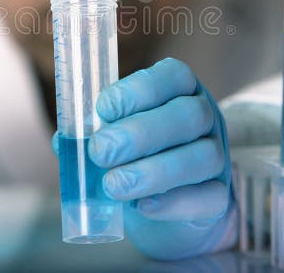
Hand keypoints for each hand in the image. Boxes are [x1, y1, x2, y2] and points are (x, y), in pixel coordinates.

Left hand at [90, 57, 236, 259]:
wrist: (165, 207)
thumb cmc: (134, 156)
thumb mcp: (113, 136)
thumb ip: (91, 133)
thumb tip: (64, 140)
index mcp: (180, 89)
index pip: (172, 76)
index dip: (138, 90)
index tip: (103, 109)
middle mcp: (205, 117)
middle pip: (188, 115)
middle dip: (140, 133)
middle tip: (101, 151)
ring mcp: (218, 156)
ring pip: (201, 157)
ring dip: (153, 171)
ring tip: (114, 185)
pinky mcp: (219, 196)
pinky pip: (209, 197)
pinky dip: (174, 202)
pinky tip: (143, 206)